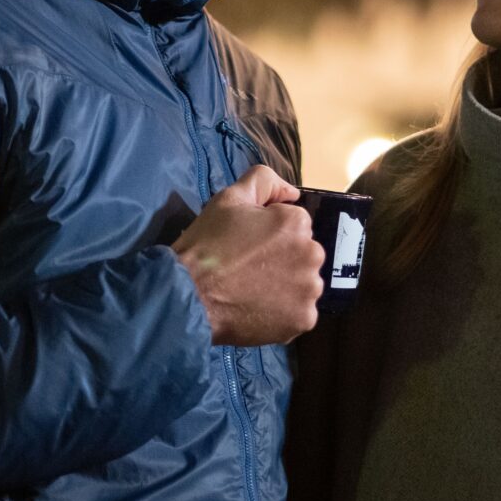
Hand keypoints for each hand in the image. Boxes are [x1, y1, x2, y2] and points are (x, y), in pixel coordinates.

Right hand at [175, 166, 324, 345]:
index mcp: (296, 223)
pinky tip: (259, 309)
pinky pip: (299, 313)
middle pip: (302, 255)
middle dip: (283, 260)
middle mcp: (311, 254)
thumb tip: (292, 193)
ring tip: (253, 291)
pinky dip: (283, 313)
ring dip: (285, 287)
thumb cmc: (207, 244)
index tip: (248, 246)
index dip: (269, 235)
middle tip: (250, 270)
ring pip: (303, 284)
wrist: (189, 295)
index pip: (293, 226)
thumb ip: (264, 180)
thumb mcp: (230, 198)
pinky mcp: (303, 319)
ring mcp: (309, 290)